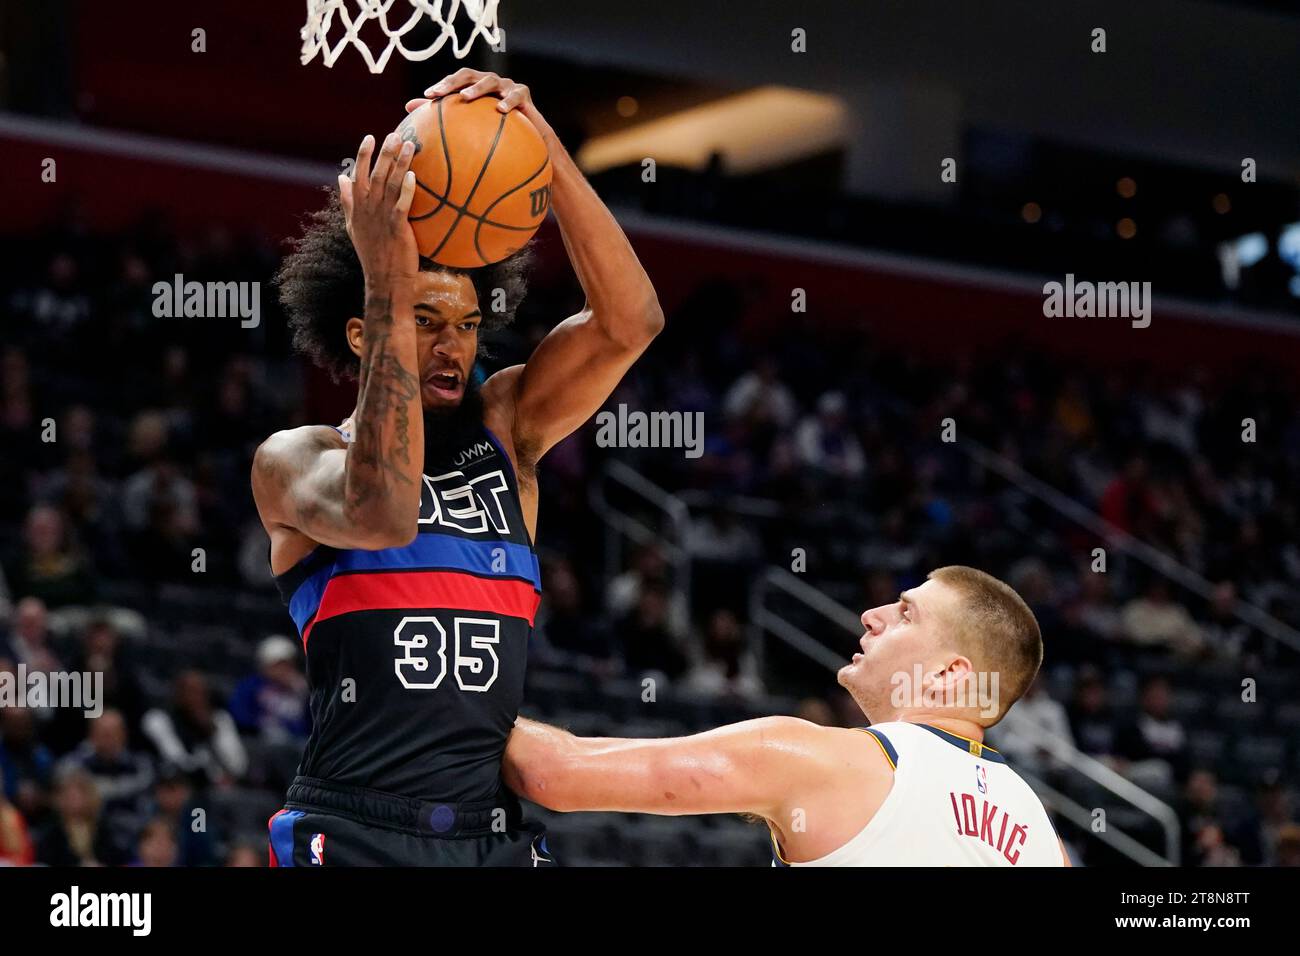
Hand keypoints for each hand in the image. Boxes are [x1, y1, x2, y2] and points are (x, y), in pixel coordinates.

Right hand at [338, 131, 418, 291]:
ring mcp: (382, 217)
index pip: (358, 174)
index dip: (363, 155)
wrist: (384, 279)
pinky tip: (413, 176)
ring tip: (409, 146)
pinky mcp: (397, 227)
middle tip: (395, 134)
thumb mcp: (352, 226)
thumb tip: (341, 178)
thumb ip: (347, 201)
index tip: (370, 137)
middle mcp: (368, 208)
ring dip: (399, 164)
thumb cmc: (373, 253)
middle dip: (385, 153)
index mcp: (358, 207)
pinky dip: (407, 189)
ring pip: (390, 185)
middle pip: (375, 174)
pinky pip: (402, 204)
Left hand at [404, 69, 553, 140]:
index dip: (442, 85)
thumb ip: (447, 118)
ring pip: (490, 80)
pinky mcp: (523, 93)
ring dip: (476, 88)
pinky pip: (515, 96)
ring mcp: (507, 85)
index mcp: (476, 87)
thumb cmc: (501, 132)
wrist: (532, 139)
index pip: (456, 80)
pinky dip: (508, 101)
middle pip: (469, 74)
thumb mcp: (475, 127)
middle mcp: (490, 82)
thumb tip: (410, 109)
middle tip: (439, 93)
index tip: (428, 96)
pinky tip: (501, 110)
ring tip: (465, 97)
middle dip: (453, 82)